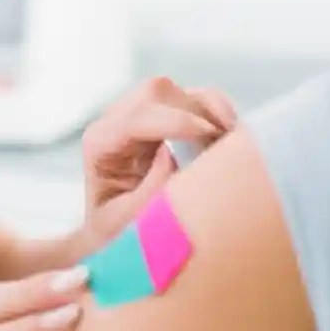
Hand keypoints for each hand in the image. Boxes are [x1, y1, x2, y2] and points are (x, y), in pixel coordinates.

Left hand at [80, 77, 236, 247]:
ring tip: (229, 138)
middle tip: (223, 140)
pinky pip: (192, 100)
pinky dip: (215, 111)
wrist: (118, 239)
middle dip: (194, 111)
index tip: (208, 135)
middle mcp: (115, 123)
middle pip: (156, 92)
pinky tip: (227, 135)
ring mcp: (139, 118)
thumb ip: (147, 192)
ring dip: (209, 110)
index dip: (175, 121)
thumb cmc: (118, 235)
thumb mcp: (128, 223)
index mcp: (100, 144)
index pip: (135, 117)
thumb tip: (169, 155)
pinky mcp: (163, 120)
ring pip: (177, 91)